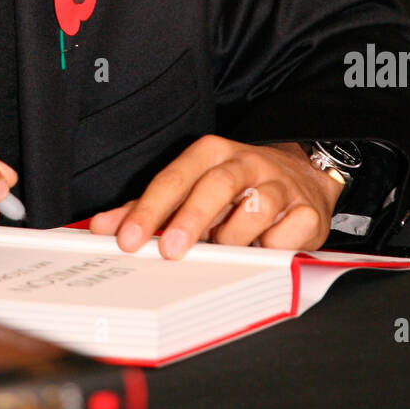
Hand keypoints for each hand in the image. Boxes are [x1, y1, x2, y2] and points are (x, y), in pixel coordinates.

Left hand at [88, 137, 343, 257]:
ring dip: (234, 236)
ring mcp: (279, 185)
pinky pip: (291, 229)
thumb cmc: (237, 188)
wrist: (304, 175)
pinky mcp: (308, 209)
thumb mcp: (191, 188)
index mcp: (211, 154)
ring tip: (222, 254)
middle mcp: (245, 163)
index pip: (174, 178)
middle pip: (215, 186)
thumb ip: (149, 207)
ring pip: (255, 208)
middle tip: (170, 251)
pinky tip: (266, 252)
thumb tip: (101, 227)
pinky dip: (276, 245)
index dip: (149, 210)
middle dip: (190, 219)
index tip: (128, 240)